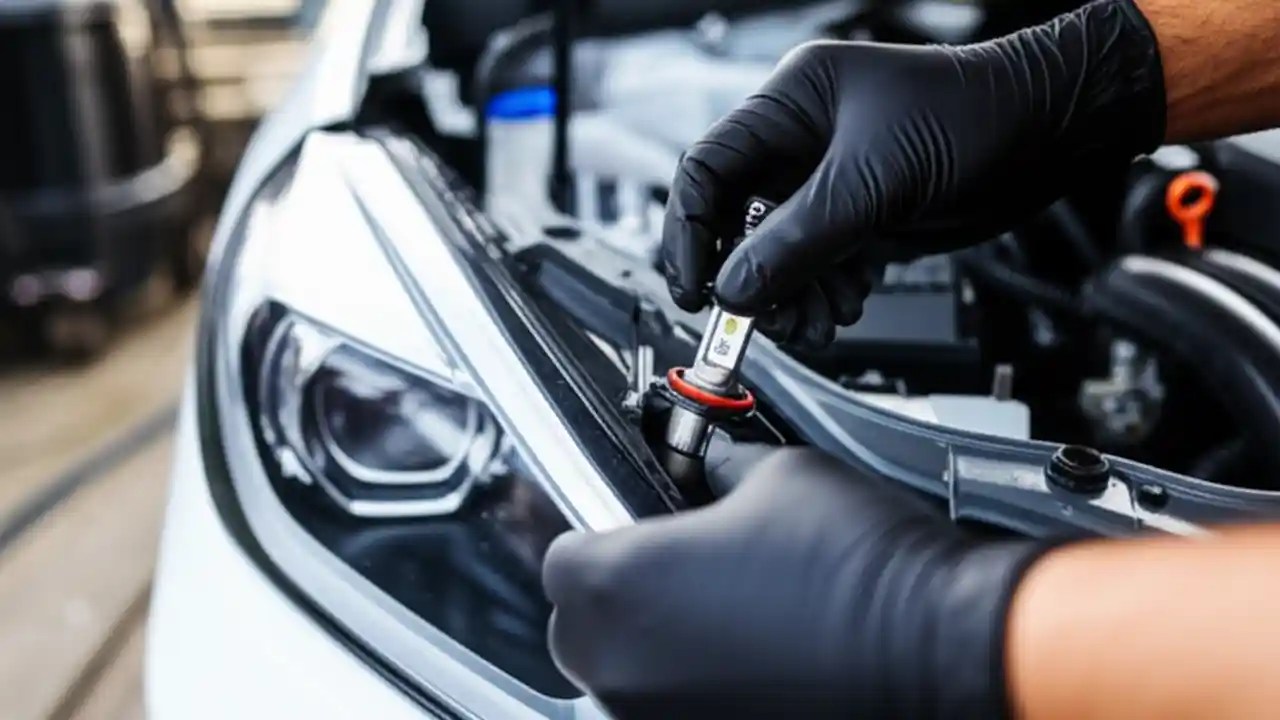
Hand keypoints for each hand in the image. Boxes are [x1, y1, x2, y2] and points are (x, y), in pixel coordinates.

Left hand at [542, 443, 1048, 718]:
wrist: (944, 648)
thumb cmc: (863, 570)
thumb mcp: (775, 475)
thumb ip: (714, 473)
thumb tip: (707, 471)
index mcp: (617, 585)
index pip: (563, 553)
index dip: (605, 530)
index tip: (637, 524)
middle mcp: (621, 666)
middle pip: (584, 620)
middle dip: (626, 592)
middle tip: (688, 565)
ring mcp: (658, 719)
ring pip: (627, 672)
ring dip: (660, 642)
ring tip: (733, 613)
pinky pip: (673, 705)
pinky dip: (697, 684)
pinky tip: (755, 655)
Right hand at [661, 0, 1165, 347]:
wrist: (1050, 134)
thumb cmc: (976, 115)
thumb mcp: (874, 179)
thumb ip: (798, 238)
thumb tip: (734, 287)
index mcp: (790, 104)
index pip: (707, 169)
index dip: (690, 231)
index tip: (695, 285)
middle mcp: (801, 141)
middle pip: (737, 220)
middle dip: (748, 275)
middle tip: (761, 316)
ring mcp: (829, 181)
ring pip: (777, 253)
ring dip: (789, 295)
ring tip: (814, 321)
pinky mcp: (859, 216)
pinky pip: (816, 265)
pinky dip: (822, 293)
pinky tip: (844, 304)